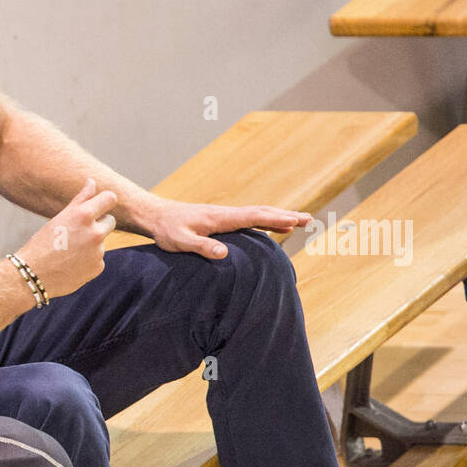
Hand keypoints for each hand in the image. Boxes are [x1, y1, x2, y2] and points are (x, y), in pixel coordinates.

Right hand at [14, 178, 118, 298]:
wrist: (34, 275)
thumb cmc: (43, 243)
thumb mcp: (60, 218)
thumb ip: (81, 199)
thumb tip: (92, 182)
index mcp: (83, 215)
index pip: (110, 198)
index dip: (106, 201)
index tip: (101, 205)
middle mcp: (94, 232)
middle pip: (110, 220)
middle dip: (99, 223)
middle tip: (78, 232)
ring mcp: (98, 251)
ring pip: (102, 241)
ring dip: (91, 244)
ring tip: (69, 251)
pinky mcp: (98, 267)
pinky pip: (98, 258)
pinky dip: (88, 260)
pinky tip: (72, 263)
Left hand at [140, 195, 310, 259]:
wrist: (157, 216)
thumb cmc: (168, 231)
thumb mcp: (181, 241)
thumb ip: (202, 247)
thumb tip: (224, 253)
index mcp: (221, 218)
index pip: (255, 217)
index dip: (277, 219)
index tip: (296, 221)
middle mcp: (227, 214)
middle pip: (262, 213)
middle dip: (286, 215)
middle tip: (309, 220)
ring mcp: (225, 217)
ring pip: (257, 215)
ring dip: (278, 217)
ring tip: (298, 222)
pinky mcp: (221, 221)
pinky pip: (248, 220)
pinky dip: (265, 222)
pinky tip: (273, 228)